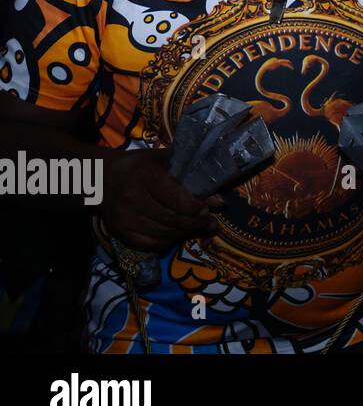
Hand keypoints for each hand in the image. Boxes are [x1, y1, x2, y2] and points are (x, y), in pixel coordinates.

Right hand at [101, 149, 219, 252]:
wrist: (102, 177)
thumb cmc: (140, 166)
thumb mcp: (166, 161)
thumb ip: (192, 178)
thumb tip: (218, 201)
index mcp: (144, 176)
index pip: (175, 199)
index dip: (194, 208)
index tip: (208, 209)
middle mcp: (131, 199)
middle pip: (171, 219)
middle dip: (195, 223)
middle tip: (210, 223)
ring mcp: (123, 218)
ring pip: (162, 234)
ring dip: (185, 234)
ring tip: (199, 228)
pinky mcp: (119, 232)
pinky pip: (149, 244)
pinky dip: (167, 242)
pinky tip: (178, 235)